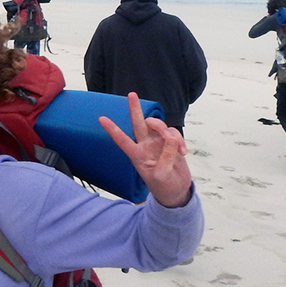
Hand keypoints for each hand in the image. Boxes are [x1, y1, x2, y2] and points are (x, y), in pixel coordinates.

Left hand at [99, 93, 192, 207]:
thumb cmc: (163, 186)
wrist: (176, 192)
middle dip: (135, 109)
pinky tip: (184, 153)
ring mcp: (159, 143)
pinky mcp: (171, 144)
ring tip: (177, 147)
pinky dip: (180, 141)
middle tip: (132, 94)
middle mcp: (146, 146)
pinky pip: (175, 134)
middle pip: (139, 123)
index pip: (122, 140)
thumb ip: (166, 155)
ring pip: (160, 126)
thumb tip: (170, 137)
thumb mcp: (161, 175)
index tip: (101, 118)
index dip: (112, 130)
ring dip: (168, 132)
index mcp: (137, 155)